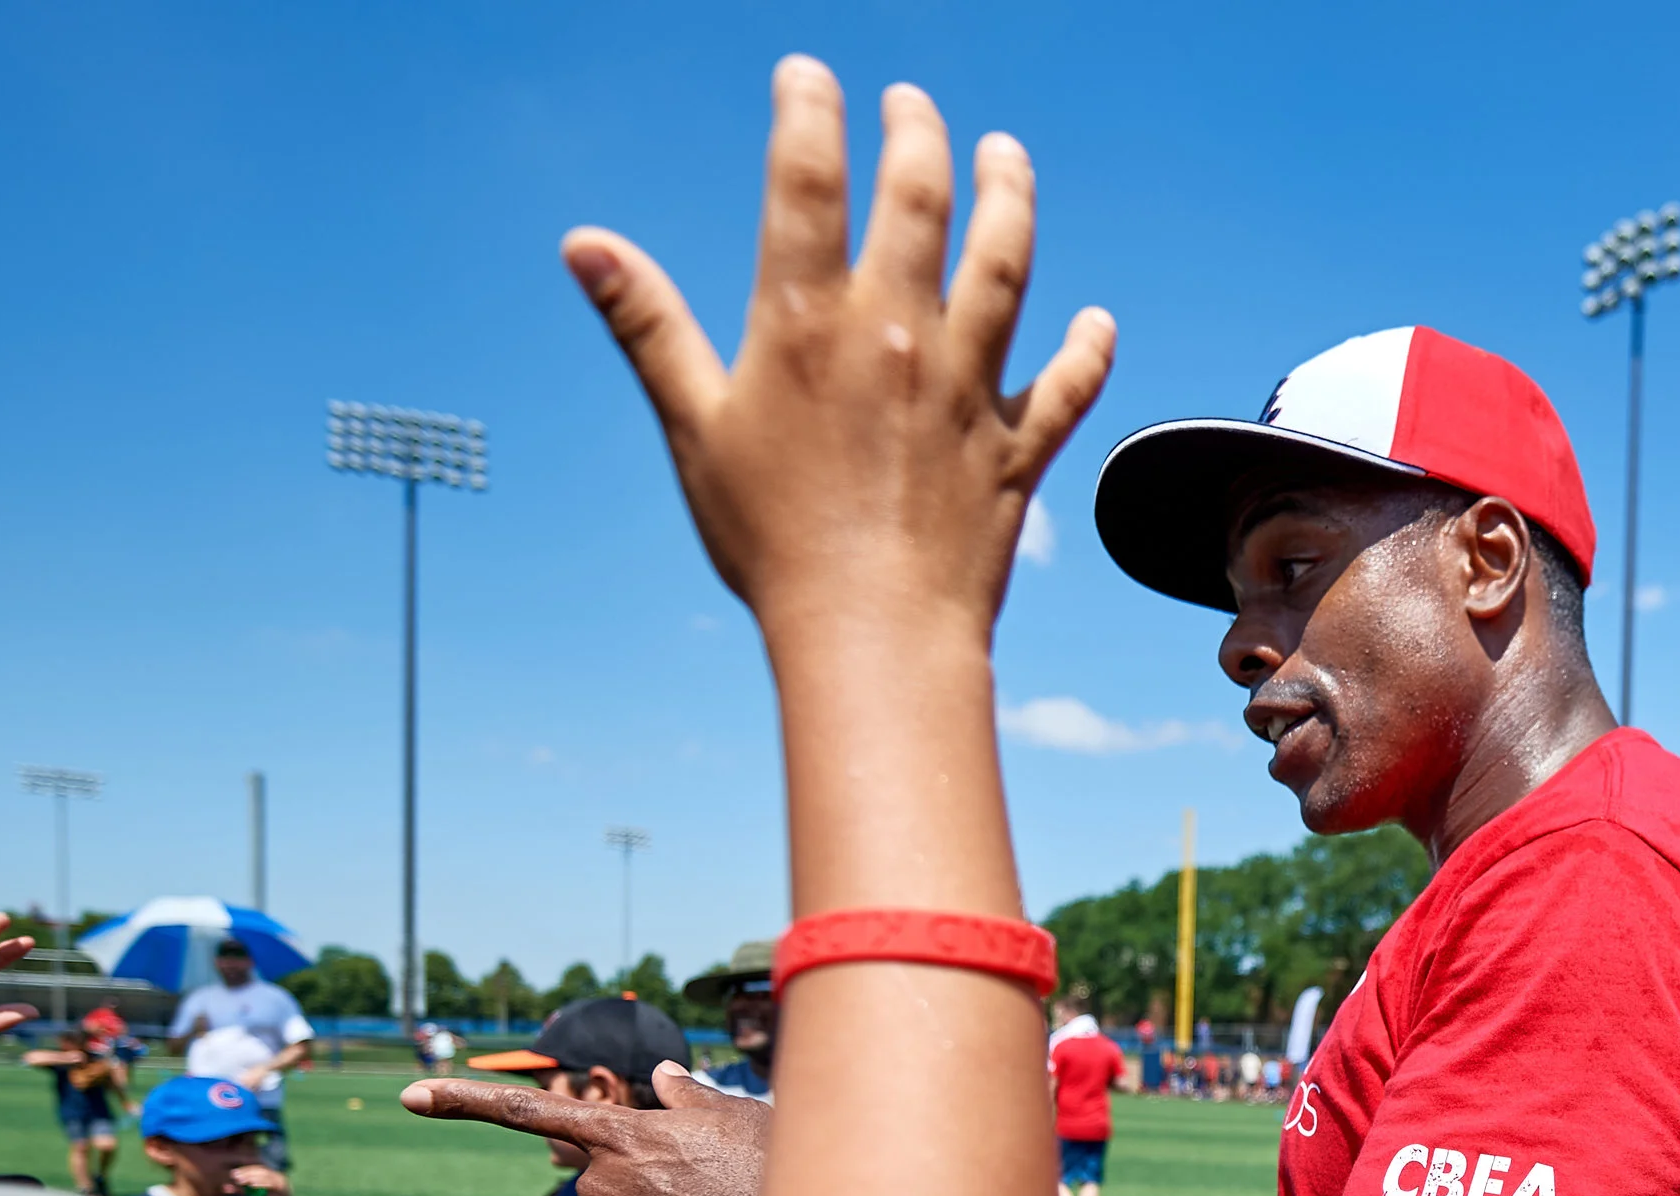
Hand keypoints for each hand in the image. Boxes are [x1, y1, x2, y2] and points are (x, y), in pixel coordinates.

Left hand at [228, 1164, 293, 1195]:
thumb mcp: (252, 1195)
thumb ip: (240, 1191)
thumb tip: (224, 1187)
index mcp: (270, 1174)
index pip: (257, 1169)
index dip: (245, 1170)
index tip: (233, 1173)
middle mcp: (277, 1175)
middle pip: (260, 1170)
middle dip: (247, 1172)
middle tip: (234, 1176)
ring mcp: (281, 1180)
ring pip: (265, 1175)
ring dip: (252, 1177)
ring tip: (241, 1180)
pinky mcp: (283, 1187)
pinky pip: (271, 1183)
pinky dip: (261, 1183)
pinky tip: (251, 1185)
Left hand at [403, 1061, 766, 1195]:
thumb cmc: (771, 1171)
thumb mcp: (736, 1115)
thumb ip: (687, 1097)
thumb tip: (661, 1079)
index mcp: (623, 1134)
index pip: (530, 1114)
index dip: (465, 1101)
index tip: (412, 1096)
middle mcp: (603, 1183)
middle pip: (597, 1186)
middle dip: (634, 1192)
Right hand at [559, 56, 1114, 648]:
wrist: (870, 635)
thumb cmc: (769, 540)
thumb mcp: (693, 428)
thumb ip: (648, 326)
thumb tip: (583, 244)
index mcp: (809, 324)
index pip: (808, 179)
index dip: (809, 110)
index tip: (808, 75)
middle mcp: (899, 335)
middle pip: (922, 197)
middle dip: (918, 133)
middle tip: (911, 102)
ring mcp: (969, 386)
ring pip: (1007, 263)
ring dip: (1011, 197)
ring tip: (1006, 156)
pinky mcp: (1017, 444)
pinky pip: (1068, 385)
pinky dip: (1088, 349)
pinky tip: (1096, 320)